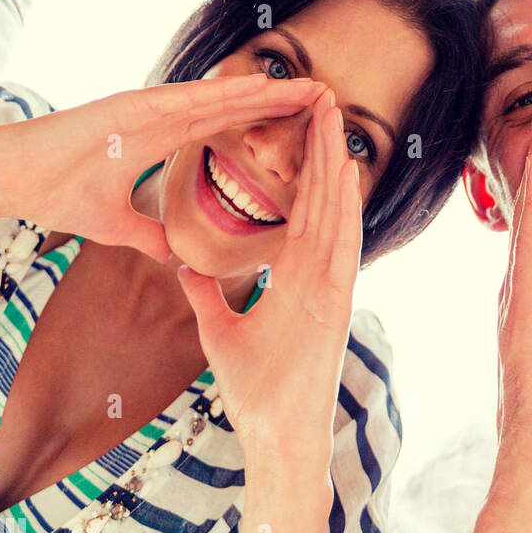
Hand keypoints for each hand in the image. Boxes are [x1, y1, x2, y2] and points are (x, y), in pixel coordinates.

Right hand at [0, 75, 322, 261]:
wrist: (13, 179)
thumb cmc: (56, 192)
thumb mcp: (113, 223)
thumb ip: (145, 233)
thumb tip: (169, 252)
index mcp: (161, 139)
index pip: (225, 128)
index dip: (263, 123)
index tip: (301, 124)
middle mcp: (162, 117)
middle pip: (233, 106)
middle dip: (278, 101)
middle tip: (325, 95)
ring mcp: (148, 108)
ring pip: (218, 96)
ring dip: (263, 90)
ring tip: (305, 85)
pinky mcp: (131, 106)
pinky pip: (185, 98)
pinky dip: (221, 92)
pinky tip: (254, 88)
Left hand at [179, 93, 361, 532]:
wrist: (274, 432)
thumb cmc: (257, 387)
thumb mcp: (220, 330)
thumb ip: (207, 296)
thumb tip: (186, 267)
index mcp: (297, 273)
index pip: (302, 205)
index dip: (304, 164)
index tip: (302, 125)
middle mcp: (319, 271)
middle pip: (324, 197)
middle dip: (323, 148)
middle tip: (325, 99)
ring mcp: (331, 283)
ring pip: (336, 210)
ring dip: (336, 163)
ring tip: (335, 118)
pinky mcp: (335, 301)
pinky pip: (342, 244)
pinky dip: (345, 207)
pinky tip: (345, 174)